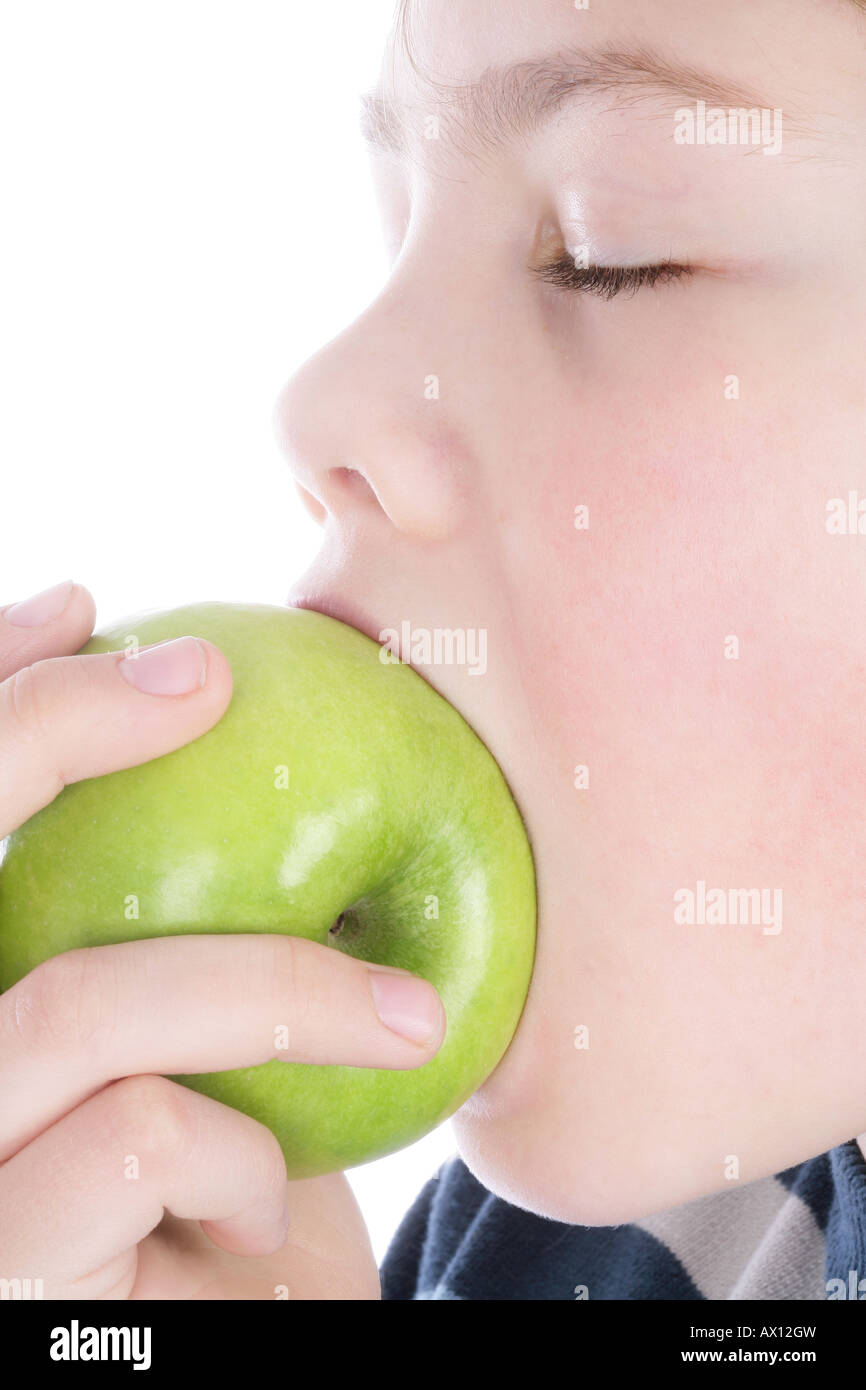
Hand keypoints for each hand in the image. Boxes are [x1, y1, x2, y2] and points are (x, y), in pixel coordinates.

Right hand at [0, 581, 443, 1298]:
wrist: (251, 1360)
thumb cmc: (241, 1200)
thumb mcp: (218, 1043)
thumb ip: (187, 928)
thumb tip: (216, 711)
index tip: (81, 602)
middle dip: (55, 725)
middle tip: (204, 674)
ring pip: (81, 1003)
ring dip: (268, 995)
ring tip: (389, 1030)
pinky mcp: (5, 1272)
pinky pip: (148, 1131)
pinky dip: (247, 1149)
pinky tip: (259, 1210)